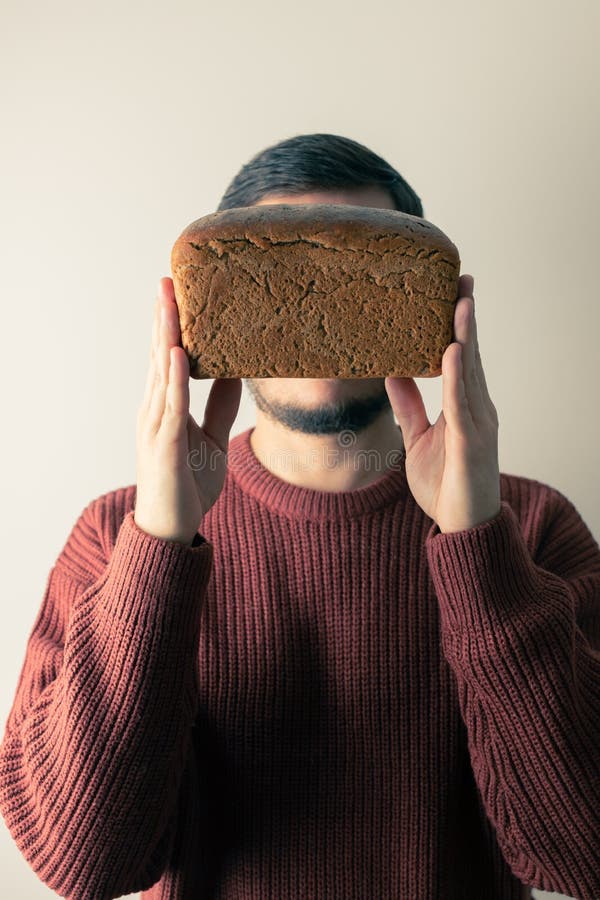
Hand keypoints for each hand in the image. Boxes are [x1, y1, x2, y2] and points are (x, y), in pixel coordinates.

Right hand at [134, 277, 241, 544]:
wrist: (172, 528)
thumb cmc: (187, 485)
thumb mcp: (211, 438)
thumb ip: (219, 406)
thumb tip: (236, 373)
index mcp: (165, 407)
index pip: (168, 358)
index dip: (172, 326)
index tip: (178, 292)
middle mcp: (155, 410)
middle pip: (160, 356)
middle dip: (164, 318)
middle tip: (167, 280)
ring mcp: (156, 426)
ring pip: (162, 373)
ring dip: (166, 337)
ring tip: (170, 302)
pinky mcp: (163, 446)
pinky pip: (172, 406)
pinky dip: (176, 378)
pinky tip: (180, 353)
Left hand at [384, 274, 500, 533]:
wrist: (462, 528)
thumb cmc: (445, 485)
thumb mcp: (418, 438)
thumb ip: (409, 407)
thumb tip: (392, 373)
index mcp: (465, 406)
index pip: (462, 357)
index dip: (460, 325)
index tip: (454, 291)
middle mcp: (477, 409)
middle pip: (470, 356)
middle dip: (466, 318)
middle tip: (463, 279)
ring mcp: (478, 425)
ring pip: (470, 373)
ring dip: (465, 337)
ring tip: (460, 302)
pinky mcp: (471, 444)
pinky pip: (461, 405)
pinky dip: (455, 377)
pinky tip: (449, 352)